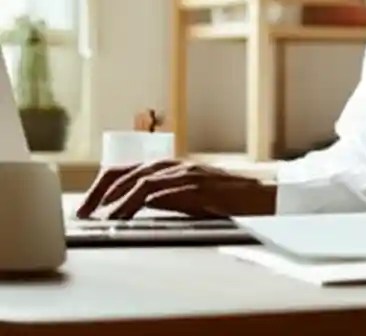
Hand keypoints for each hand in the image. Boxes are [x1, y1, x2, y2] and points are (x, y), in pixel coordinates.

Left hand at [75, 160, 276, 219]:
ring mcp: (187, 174)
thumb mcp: (188, 196)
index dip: (103, 186)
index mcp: (170, 167)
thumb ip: (163, 196)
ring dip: (118, 199)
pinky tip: (129, 215)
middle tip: (85, 213)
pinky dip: (141, 202)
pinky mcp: (198, 187)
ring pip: (142, 180)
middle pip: (127, 171)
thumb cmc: (227, 199)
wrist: (261, 197)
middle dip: (101, 192)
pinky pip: (163, 192)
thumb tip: (133, 207)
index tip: (87, 207)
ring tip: (103, 218)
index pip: (126, 170)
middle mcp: (175, 166)